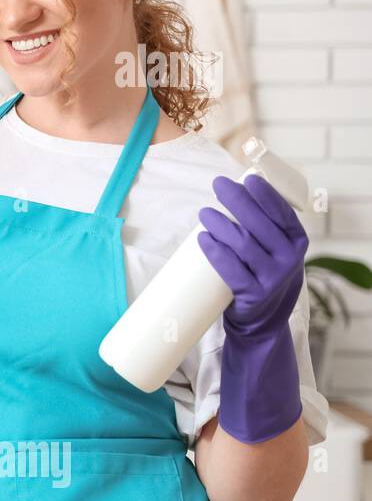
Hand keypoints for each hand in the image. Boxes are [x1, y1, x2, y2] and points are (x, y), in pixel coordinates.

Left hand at [197, 173, 308, 338]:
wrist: (263, 321)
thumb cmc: (263, 274)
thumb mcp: (275, 251)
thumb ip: (264, 227)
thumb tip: (234, 192)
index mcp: (297, 242)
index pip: (282, 213)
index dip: (266, 195)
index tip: (248, 179)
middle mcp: (290, 259)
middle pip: (259, 224)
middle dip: (237, 200)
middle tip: (218, 185)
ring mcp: (273, 278)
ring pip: (243, 244)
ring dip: (220, 224)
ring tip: (204, 213)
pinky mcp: (254, 295)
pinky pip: (231, 269)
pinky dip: (215, 251)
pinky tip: (203, 238)